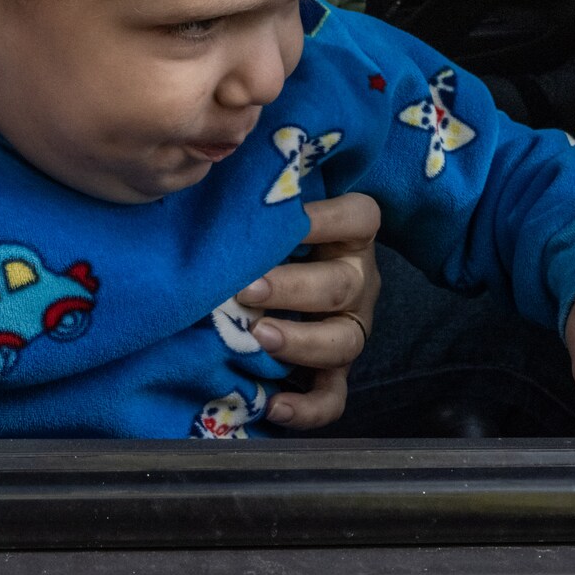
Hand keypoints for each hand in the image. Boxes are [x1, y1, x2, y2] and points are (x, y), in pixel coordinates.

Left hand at [234, 193, 381, 427]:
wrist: (275, 272)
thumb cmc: (269, 231)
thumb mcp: (275, 208)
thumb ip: (262, 194)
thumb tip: (215, 166)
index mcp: (349, 235)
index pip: (360, 217)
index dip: (326, 218)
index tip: (286, 219)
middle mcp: (357, 280)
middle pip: (342, 285)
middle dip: (294, 288)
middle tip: (247, 288)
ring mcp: (349, 327)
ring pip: (344, 341)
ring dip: (301, 342)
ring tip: (260, 338)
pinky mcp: (333, 369)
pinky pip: (333, 396)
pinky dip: (307, 407)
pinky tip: (273, 406)